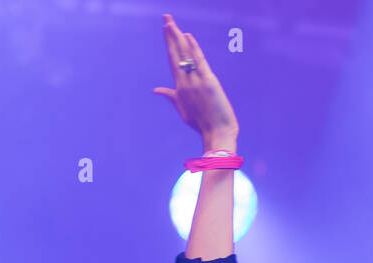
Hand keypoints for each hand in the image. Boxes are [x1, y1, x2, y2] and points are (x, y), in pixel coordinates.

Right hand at [153, 13, 239, 148]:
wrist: (217, 134)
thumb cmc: (202, 124)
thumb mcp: (183, 110)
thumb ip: (170, 97)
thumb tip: (155, 90)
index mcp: (179, 88)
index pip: (172, 60)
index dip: (169, 44)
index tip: (166, 30)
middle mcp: (185, 83)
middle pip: (176, 54)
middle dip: (171, 35)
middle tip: (166, 18)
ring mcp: (195, 82)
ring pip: (185, 55)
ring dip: (178, 37)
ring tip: (172, 22)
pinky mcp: (208, 82)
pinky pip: (199, 61)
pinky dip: (194, 48)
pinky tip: (188, 36)